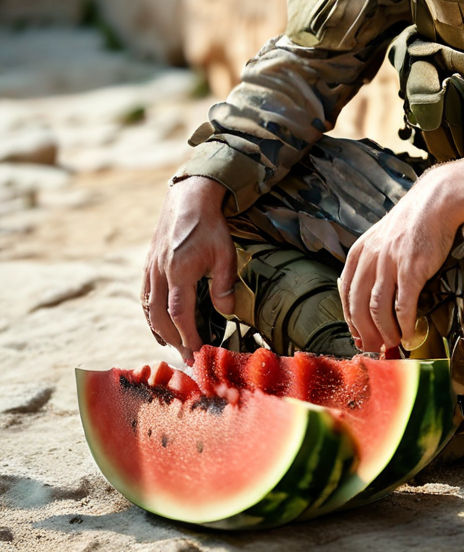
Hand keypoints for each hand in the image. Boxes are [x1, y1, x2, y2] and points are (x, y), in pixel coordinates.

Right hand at [141, 176, 237, 363]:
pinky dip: (150, 314)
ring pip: (149, 308)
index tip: (197, 352)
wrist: (189, 198)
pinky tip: (158, 323)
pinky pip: (145, 296)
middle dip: (174, 341)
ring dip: (159, 331)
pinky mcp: (148, 264)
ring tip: (173, 346)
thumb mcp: (225, 254)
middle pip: (161, 317)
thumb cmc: (211, 226)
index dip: (188, 337)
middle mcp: (160, 273)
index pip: (180, 315)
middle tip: (187, 357)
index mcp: (180, 272)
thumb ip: (224, 285)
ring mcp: (151, 269)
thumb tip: (227, 313)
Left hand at [339, 160, 463, 353]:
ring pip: (378, 310)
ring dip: (384, 332)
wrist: (435, 202)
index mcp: (359, 252)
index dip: (351, 319)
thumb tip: (371, 296)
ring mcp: (390, 264)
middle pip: (358, 307)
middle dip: (365, 333)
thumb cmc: (411, 222)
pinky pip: (404, 306)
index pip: (345, 293)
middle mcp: (370, 259)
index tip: (359, 335)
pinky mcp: (412, 269)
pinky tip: (410, 334)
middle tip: (374, 347)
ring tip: (392, 342)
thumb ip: (371, 263)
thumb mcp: (380, 238)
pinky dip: (405, 325)